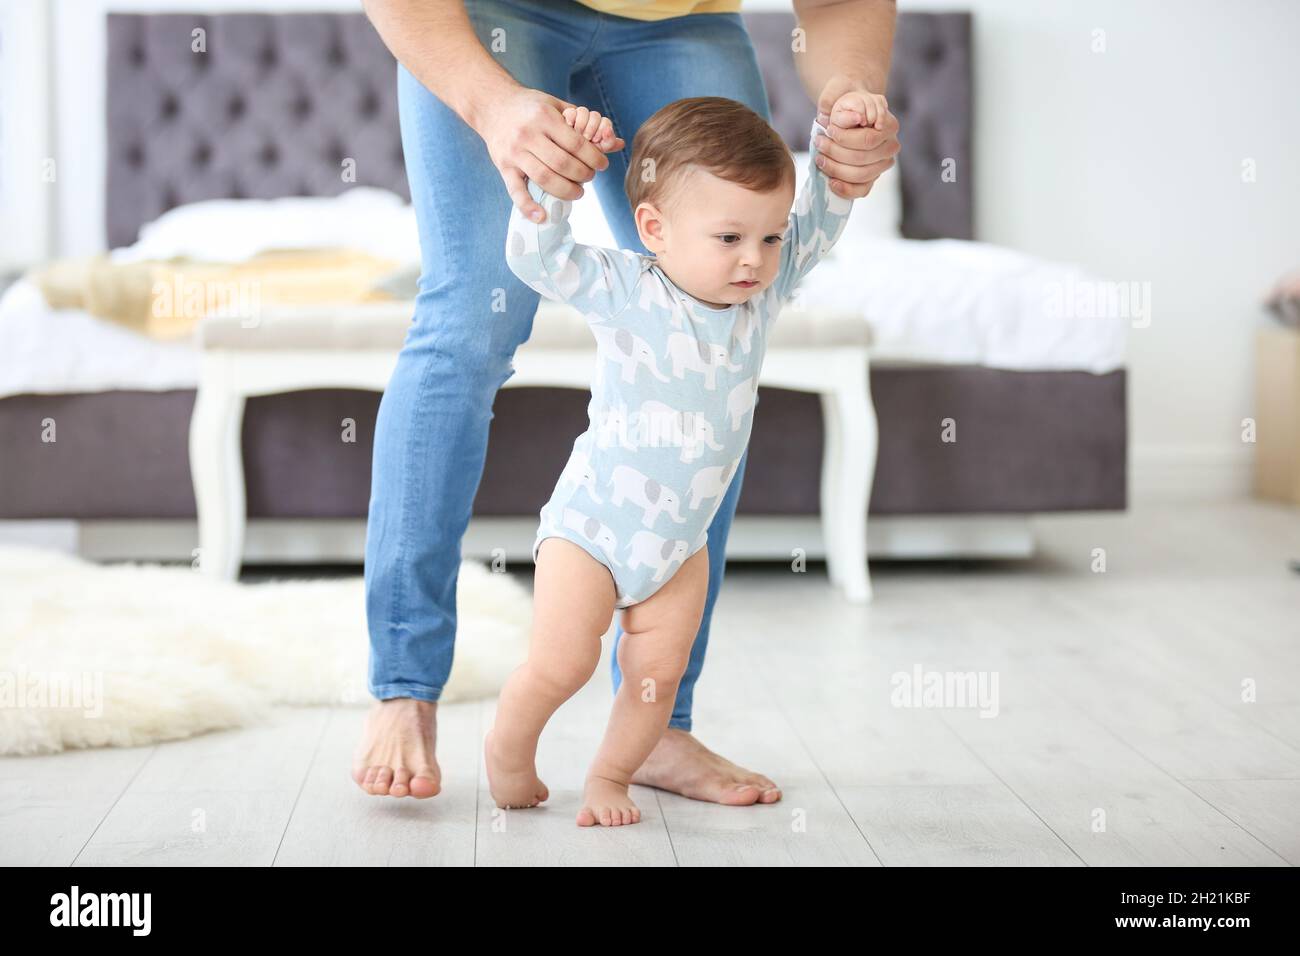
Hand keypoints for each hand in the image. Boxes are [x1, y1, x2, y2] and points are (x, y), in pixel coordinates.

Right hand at [479, 88, 627, 222]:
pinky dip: (528, 207)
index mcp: (544, 117)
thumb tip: (617, 142)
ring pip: (544, 178)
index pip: (576, 144)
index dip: (593, 157)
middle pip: (563, 164)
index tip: (602, 165)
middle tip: (590, 177)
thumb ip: (585, 123)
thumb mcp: (557, 106)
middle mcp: (528, 135)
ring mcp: (514, 152)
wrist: (492, 104)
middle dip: (583, 175)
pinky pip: (516, 191)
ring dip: (566, 191)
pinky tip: (542, 217)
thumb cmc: (531, 106)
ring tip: (578, 193)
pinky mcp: (503, 166)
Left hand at [813, 73, 900, 199]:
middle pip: (862, 158)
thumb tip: (857, 119)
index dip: (844, 138)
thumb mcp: (845, 97)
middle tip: (819, 143)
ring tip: (820, 158)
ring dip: (835, 169)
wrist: (848, 112)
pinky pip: (862, 190)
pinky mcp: (873, 178)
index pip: (867, 139)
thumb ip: (850, 106)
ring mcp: (883, 164)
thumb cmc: (846, 104)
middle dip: (835, 152)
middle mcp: (891, 146)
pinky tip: (831, 182)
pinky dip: (845, 189)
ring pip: (860, 175)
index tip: (828, 129)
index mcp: (889, 125)